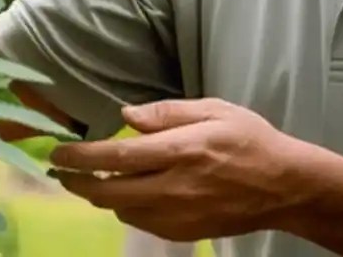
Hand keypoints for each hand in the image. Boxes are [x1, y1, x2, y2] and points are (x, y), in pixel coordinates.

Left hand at [48, 98, 312, 242]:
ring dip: (101, 195)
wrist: (284, 187)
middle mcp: (174, 187)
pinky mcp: (183, 232)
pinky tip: (129, 193)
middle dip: (77, 181)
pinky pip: (141, 223)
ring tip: (93, 178)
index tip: (58, 152)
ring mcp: (178, 215)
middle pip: (109, 192)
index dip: (80, 157)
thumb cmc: (249, 139)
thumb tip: (125, 116)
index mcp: (180, 151)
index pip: (116, 158)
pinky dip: (126, 208)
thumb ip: (166, 113)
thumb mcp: (213, 110)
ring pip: (121, 210)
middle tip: (62, 169)